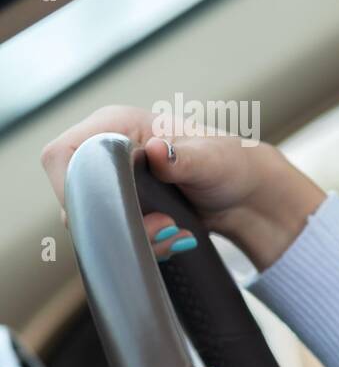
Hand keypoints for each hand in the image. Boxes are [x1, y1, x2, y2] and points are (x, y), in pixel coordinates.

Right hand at [41, 105, 325, 269]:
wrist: (246, 194)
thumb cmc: (232, 164)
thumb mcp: (214, 159)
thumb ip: (184, 157)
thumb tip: (154, 150)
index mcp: (118, 124)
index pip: (64, 154)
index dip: (73, 187)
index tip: (113, 213)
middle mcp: (106, 150)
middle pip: (73, 193)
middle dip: (113, 220)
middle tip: (162, 229)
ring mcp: (111, 180)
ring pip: (91, 219)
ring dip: (131, 235)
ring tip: (175, 233)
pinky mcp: (122, 205)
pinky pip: (111, 230)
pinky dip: (138, 242)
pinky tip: (170, 240)